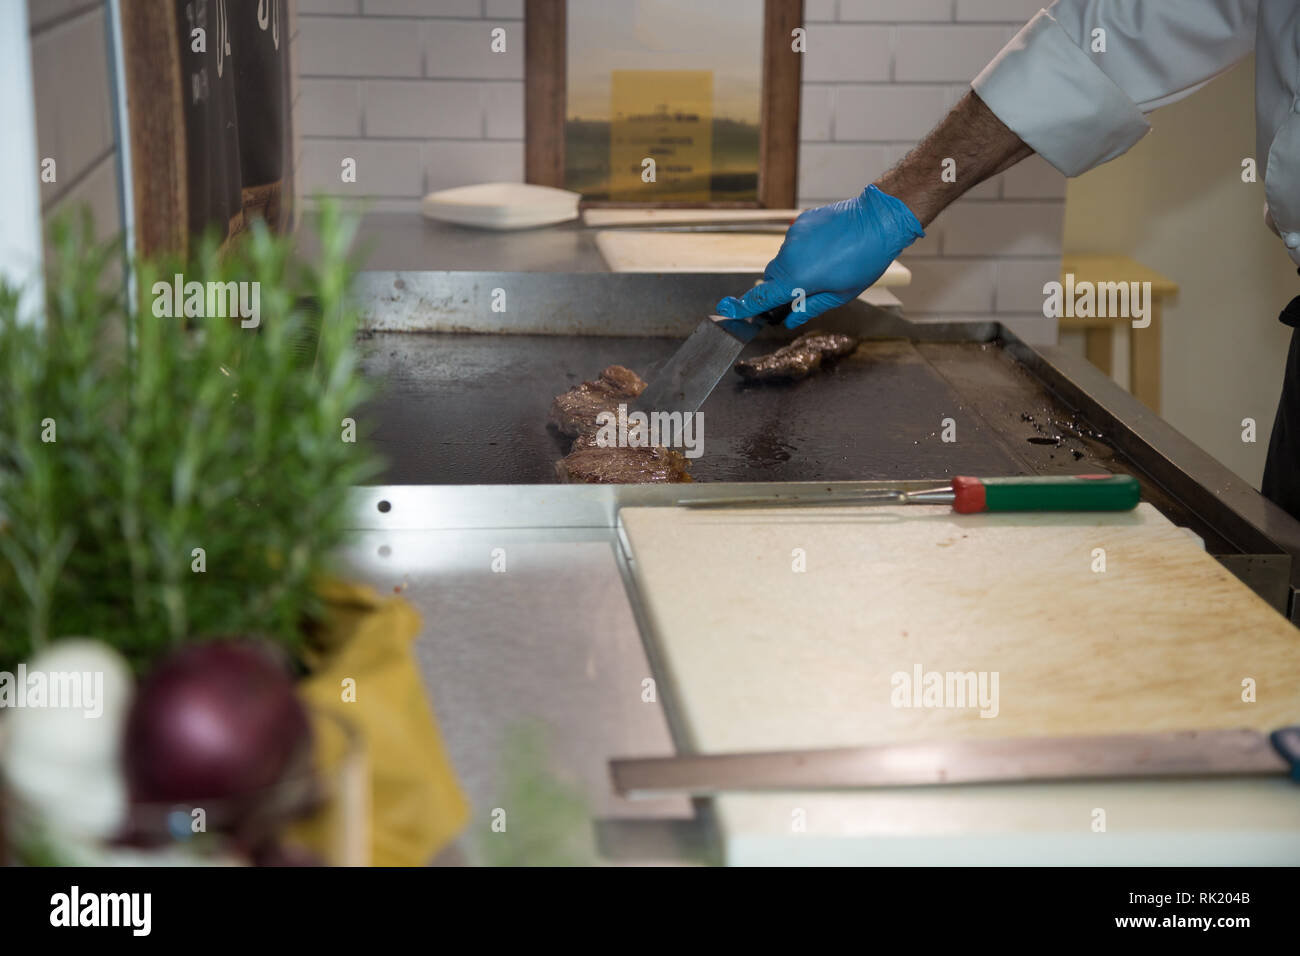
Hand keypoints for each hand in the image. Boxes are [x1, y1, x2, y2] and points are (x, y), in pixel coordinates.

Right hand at [716, 184, 923, 327]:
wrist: (877, 219)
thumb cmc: (865, 260)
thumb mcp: (841, 294)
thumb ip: (810, 307)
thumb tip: (790, 319)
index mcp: (797, 278)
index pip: (761, 297)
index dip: (742, 307)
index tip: (725, 310)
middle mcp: (789, 256)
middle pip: (770, 279)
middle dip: (780, 288)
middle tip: (806, 290)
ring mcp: (793, 237)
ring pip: (783, 260)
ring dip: (795, 267)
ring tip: (826, 264)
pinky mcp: (801, 223)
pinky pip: (794, 242)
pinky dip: (804, 250)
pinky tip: (827, 248)